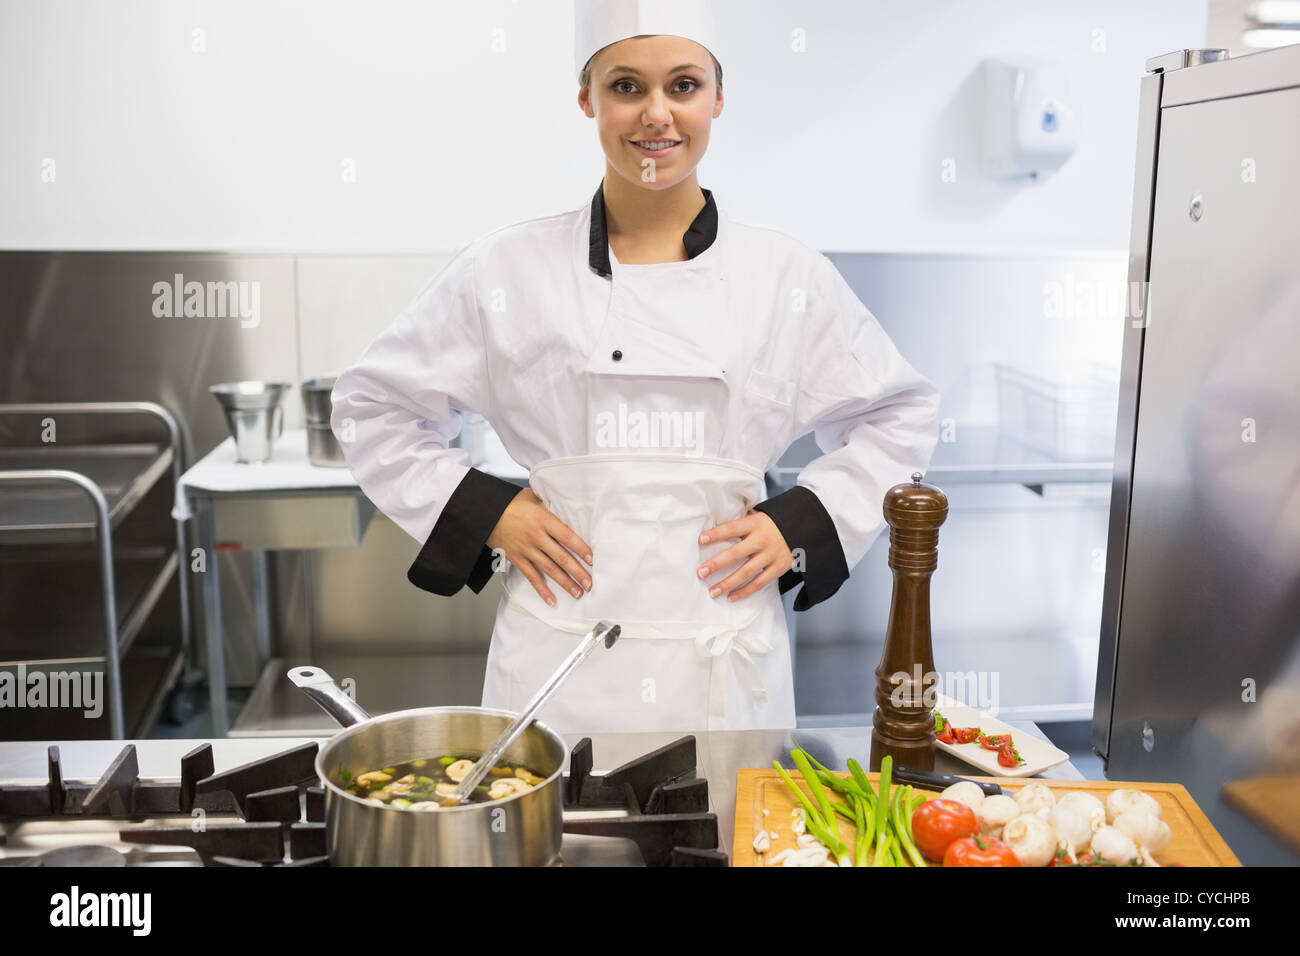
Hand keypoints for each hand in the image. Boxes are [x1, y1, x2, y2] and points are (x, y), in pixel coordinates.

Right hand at [486, 488, 592, 606]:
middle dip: (577, 572)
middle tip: (590, 583)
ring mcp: (526, 549)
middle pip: (561, 557)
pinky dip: (542, 590)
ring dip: (565, 583)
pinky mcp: (517, 559)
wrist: (484, 513)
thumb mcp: (533, 497)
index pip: (567, 536)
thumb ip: (550, 503)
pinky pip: (531, 577)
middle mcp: (536, 536)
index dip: (581, 549)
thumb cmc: (510, 504)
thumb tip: (568, 504)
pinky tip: (551, 600)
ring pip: (549, 569)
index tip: (592, 559)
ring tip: (578, 593)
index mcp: (543, 520)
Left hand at [695, 511, 792, 600]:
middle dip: (716, 564)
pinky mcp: (778, 568)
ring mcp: (771, 555)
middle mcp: (762, 540)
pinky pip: (759, 583)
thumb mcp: (760, 515)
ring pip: (746, 572)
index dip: (716, 534)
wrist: (806, 528)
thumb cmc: (775, 523)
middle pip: (736, 553)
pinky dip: (745, 591)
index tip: (700, 539)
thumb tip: (717, 527)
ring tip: (712, 591)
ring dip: (727, 583)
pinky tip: (731, 597)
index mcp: (755, 523)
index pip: (732, 528)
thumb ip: (742, 522)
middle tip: (701, 572)